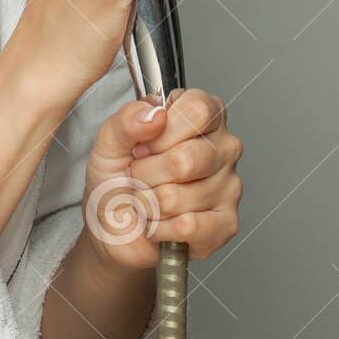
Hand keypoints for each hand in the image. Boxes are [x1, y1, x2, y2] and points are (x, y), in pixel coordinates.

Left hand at [81, 88, 243, 269]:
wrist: (114, 227)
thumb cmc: (117, 179)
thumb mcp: (109, 142)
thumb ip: (126, 120)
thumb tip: (155, 114)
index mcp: (202, 116)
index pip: (197, 110)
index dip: (161, 133)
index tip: (142, 146)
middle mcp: (223, 146)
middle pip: (185, 159)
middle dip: (146, 174)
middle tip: (139, 175)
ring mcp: (229, 185)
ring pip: (178, 197)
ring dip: (149, 203)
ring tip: (149, 199)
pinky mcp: (227, 223)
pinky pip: (188, 226)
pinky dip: (160, 228)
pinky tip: (161, 222)